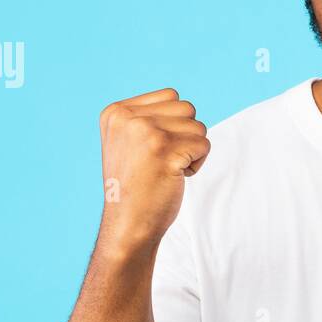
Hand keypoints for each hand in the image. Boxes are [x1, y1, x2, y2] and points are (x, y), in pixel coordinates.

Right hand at [98, 88, 208, 253]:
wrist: (127, 224)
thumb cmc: (135, 185)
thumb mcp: (128, 142)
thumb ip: (148, 117)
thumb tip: (182, 103)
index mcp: (116, 112)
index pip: (170, 96)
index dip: (172, 125)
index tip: (150, 151)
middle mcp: (128, 117)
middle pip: (187, 108)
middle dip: (184, 136)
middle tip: (160, 162)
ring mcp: (146, 132)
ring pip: (198, 126)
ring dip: (191, 151)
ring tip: (166, 170)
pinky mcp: (166, 151)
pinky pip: (204, 145)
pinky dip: (197, 164)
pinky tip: (174, 178)